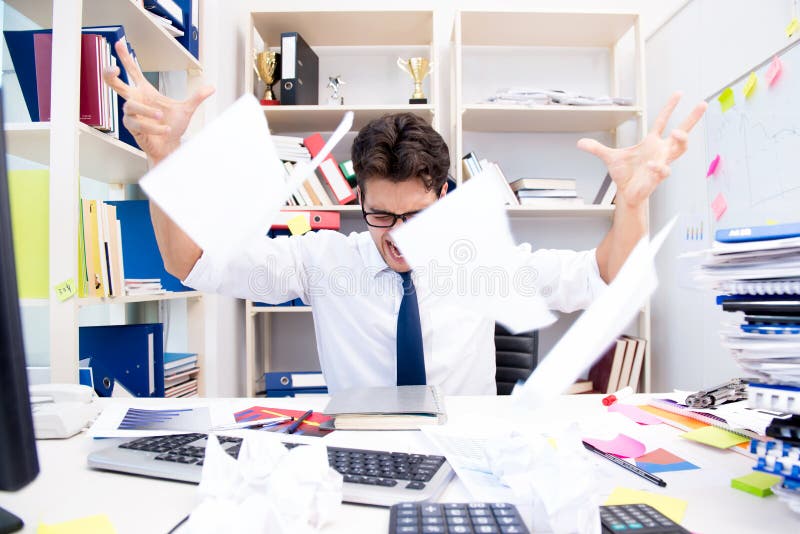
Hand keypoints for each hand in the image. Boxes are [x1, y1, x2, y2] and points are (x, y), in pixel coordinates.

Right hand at [102, 39, 213, 163]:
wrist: (171, 146)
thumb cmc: (173, 127)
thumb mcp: (187, 110)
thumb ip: (197, 97)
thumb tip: (212, 87)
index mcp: (145, 92)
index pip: (133, 71)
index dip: (126, 58)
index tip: (119, 43)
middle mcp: (136, 101)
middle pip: (115, 84)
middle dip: (110, 75)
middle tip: (113, 69)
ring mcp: (132, 114)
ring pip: (130, 106)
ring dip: (147, 111)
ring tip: (162, 116)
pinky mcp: (132, 127)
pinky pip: (137, 124)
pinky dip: (153, 126)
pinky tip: (165, 129)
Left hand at [577, 92, 707, 209]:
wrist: (626, 193)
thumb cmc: (625, 174)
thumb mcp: (609, 157)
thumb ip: (596, 148)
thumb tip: (580, 142)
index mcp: (652, 142)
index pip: (663, 121)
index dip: (670, 107)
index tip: (679, 93)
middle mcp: (661, 151)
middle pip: (682, 132)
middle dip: (692, 119)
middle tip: (702, 104)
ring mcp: (662, 163)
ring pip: (680, 150)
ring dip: (682, 142)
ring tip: (680, 134)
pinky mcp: (658, 177)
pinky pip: (663, 170)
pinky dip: (659, 167)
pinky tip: (652, 165)